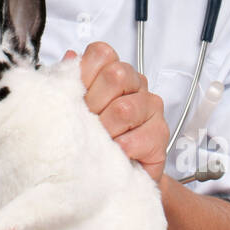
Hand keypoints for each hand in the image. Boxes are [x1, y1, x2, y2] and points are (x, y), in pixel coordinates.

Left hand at [64, 42, 168, 184]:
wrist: (110, 176)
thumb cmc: (91, 136)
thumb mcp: (72, 107)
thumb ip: (69, 81)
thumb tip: (70, 57)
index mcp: (113, 71)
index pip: (102, 53)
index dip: (85, 74)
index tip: (77, 97)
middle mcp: (136, 84)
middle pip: (115, 76)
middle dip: (94, 104)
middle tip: (87, 123)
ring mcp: (151, 107)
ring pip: (124, 109)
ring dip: (105, 131)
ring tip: (100, 140)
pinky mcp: (160, 134)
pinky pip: (134, 139)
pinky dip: (118, 150)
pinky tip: (114, 153)